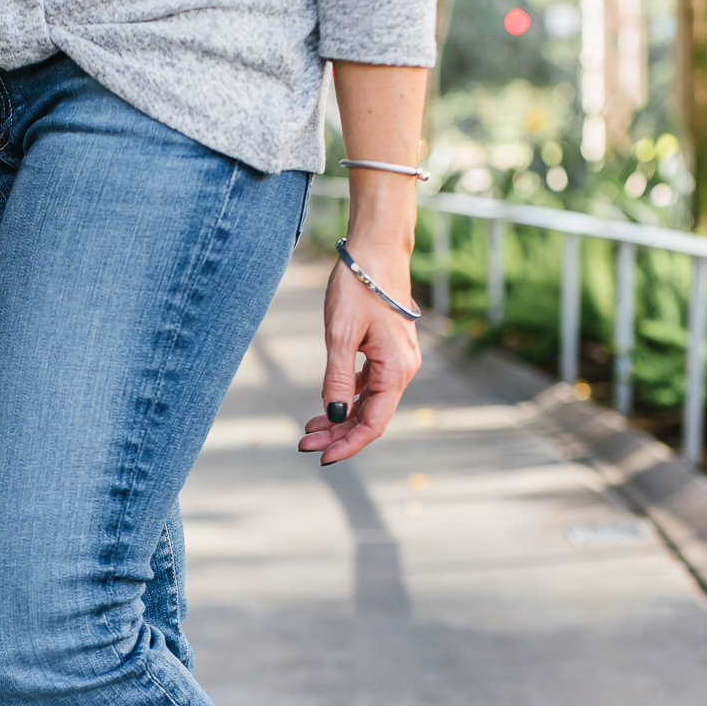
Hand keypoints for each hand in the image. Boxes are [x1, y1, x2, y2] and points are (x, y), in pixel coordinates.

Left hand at [298, 244, 420, 463]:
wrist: (375, 249)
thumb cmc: (358, 286)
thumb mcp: (340, 335)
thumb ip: (338, 379)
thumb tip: (336, 415)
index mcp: (396, 369)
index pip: (374, 423)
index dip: (348, 445)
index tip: (321, 456)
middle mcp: (402, 369)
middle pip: (371, 417)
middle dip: (338, 434)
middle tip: (304, 443)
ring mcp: (397, 360)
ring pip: (369, 402)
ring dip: (341, 418)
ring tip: (310, 427)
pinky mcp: (387, 350)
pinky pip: (369, 385)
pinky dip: (348, 397)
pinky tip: (329, 404)